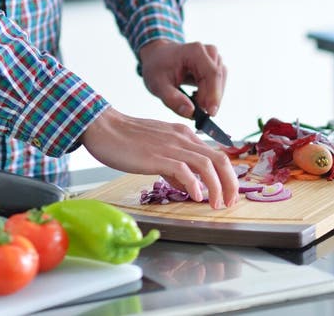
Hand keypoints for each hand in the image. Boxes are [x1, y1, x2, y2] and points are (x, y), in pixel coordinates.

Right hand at [82, 107, 238, 208]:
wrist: (103, 127)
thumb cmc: (126, 139)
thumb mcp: (157, 148)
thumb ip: (174, 165)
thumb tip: (187, 185)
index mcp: (183, 134)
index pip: (216, 154)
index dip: (227, 176)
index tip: (228, 193)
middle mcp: (182, 138)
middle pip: (219, 159)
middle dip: (230, 184)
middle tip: (229, 202)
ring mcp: (171, 146)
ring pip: (207, 165)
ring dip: (217, 188)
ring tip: (216, 204)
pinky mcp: (157, 156)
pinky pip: (184, 171)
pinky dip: (194, 185)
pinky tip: (194, 196)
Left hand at [138, 39, 226, 118]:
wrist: (156, 57)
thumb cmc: (156, 67)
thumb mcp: (157, 84)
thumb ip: (172, 99)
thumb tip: (190, 112)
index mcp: (195, 51)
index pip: (212, 74)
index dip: (214, 95)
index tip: (211, 113)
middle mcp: (208, 52)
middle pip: (218, 80)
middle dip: (210, 99)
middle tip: (197, 114)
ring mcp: (213, 58)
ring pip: (220, 84)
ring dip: (209, 97)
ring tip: (191, 101)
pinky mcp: (214, 66)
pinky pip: (218, 85)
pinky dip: (209, 95)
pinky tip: (195, 98)